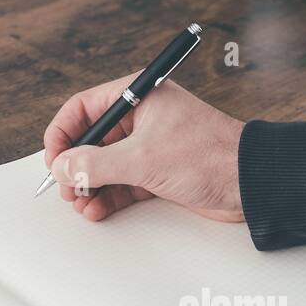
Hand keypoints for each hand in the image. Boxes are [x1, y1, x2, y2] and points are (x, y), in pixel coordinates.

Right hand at [42, 76, 244, 222]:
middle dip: (76, 165)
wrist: (251, 182)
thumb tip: (63, 167)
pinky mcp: (160, 171)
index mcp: (139, 96)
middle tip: (67, 188)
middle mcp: (143, 117)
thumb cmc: (208, 156)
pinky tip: (98, 209)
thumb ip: (96, 163)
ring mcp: (151, 145)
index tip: (54, 160)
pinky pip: (124, 182)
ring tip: (82, 204)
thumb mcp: (143, 159)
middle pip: (92, 138)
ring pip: (107, 164)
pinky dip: (109, 195)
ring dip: (90, 185)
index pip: (84, 107)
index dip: (63, 134)